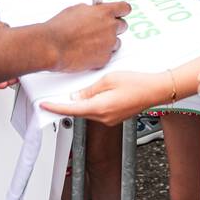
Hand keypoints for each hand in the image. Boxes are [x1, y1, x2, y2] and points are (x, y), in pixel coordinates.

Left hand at [41, 70, 165, 123]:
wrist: (156, 90)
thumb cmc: (137, 82)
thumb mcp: (108, 79)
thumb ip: (89, 89)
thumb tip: (76, 96)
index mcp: (100, 108)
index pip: (71, 109)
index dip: (55, 107)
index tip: (44, 105)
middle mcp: (103, 118)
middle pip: (78, 112)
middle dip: (67, 104)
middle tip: (55, 96)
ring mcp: (110, 120)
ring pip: (88, 112)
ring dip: (81, 103)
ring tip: (78, 91)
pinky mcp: (115, 117)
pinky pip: (97, 112)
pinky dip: (91, 104)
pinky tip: (94, 94)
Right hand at [42, 2, 130, 72]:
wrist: (52, 46)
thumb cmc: (60, 27)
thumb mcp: (77, 9)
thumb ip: (91, 10)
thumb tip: (94, 12)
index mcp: (105, 12)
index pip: (125, 8)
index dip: (122, 11)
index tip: (119, 13)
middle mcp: (110, 27)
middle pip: (123, 26)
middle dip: (114, 27)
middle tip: (102, 30)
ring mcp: (109, 43)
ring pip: (117, 42)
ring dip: (108, 42)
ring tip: (91, 43)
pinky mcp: (104, 58)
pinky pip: (108, 55)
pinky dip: (100, 54)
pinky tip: (88, 52)